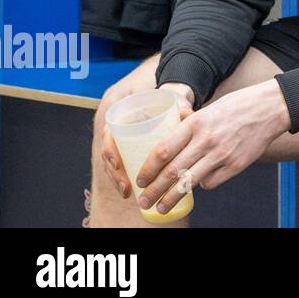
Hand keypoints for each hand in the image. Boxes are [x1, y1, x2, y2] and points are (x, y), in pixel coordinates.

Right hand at [101, 82, 194, 198]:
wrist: (169, 106)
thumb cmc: (170, 105)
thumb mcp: (174, 104)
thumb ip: (181, 108)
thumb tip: (189, 114)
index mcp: (124, 118)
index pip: (109, 136)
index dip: (110, 152)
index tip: (117, 165)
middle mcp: (119, 133)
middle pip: (110, 156)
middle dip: (115, 174)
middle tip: (126, 187)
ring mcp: (122, 145)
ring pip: (113, 166)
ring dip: (118, 181)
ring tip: (127, 193)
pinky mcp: (128, 156)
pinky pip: (120, 170)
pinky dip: (122, 182)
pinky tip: (128, 193)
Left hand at [134, 79, 290, 216]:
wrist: (271, 107)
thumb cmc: (238, 106)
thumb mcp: (208, 110)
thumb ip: (190, 127)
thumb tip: (170, 145)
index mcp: (196, 123)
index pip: (163, 151)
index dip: (148, 169)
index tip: (140, 179)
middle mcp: (207, 140)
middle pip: (172, 172)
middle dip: (154, 191)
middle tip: (143, 202)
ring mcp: (222, 154)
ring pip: (189, 183)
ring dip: (171, 198)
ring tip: (161, 208)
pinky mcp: (236, 165)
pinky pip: (211, 182)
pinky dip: (201, 185)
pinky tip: (198, 184)